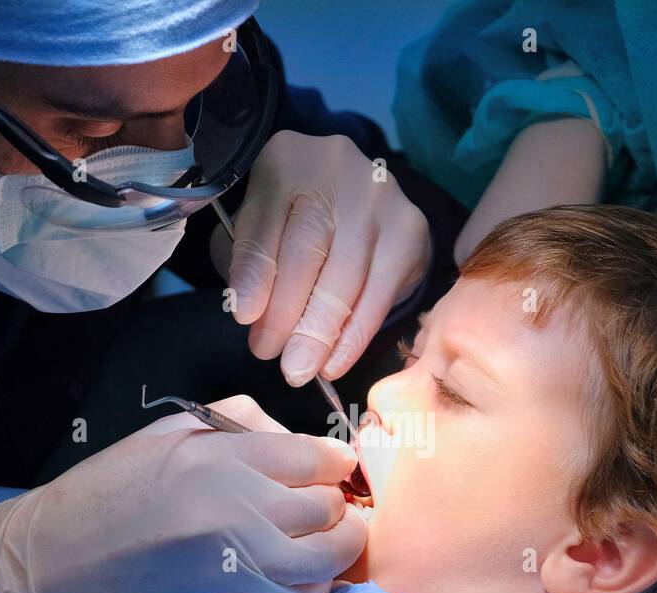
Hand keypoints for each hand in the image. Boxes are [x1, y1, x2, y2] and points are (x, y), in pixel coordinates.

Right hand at [0, 396, 366, 592]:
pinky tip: (297, 569)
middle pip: (329, 506)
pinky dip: (314, 584)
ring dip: (337, 545)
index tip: (334, 465)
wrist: (59, 556)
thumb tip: (303, 442)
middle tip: (323, 500)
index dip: (336, 461)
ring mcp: (240, 563)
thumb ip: (244, 422)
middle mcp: (239, 510)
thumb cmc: (113, 487)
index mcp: (222, 459)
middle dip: (337, 502)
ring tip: (323, 535)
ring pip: (328, 556)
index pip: (318, 457)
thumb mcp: (172, 430)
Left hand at [225, 131, 430, 385]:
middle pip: (309, 251)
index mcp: (287, 159)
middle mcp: (338, 168)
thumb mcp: (260, 225)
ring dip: (320, 334)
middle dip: (288, 314)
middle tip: (271, 357)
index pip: (266, 222)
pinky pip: (380, 294)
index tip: (245, 317)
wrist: (357, 198)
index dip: (256, 273)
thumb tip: (250, 313)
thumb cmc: (295, 219)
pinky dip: (355, 336)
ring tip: (299, 369)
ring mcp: (381, 198)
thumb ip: (247, 260)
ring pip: (347, 278)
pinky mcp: (410, 230)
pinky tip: (334, 361)